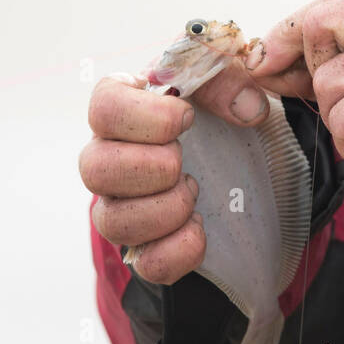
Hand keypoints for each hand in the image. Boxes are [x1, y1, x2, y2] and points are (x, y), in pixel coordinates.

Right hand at [80, 62, 270, 283]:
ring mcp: (124, 207)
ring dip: (167, 207)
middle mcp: (113, 159)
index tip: (186, 117)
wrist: (251, 169)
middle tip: (185, 158)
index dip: (144, 116)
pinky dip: (180, 248)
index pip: (103, 107)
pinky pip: (147, 263)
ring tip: (195, 190)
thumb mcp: (234, 80)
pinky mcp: (148, 247)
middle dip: (154, 167)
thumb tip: (247, 110)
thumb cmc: (226, 111)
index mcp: (128, 110)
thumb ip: (230, 80)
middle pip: (92, 169)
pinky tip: (200, 225)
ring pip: (111, 222)